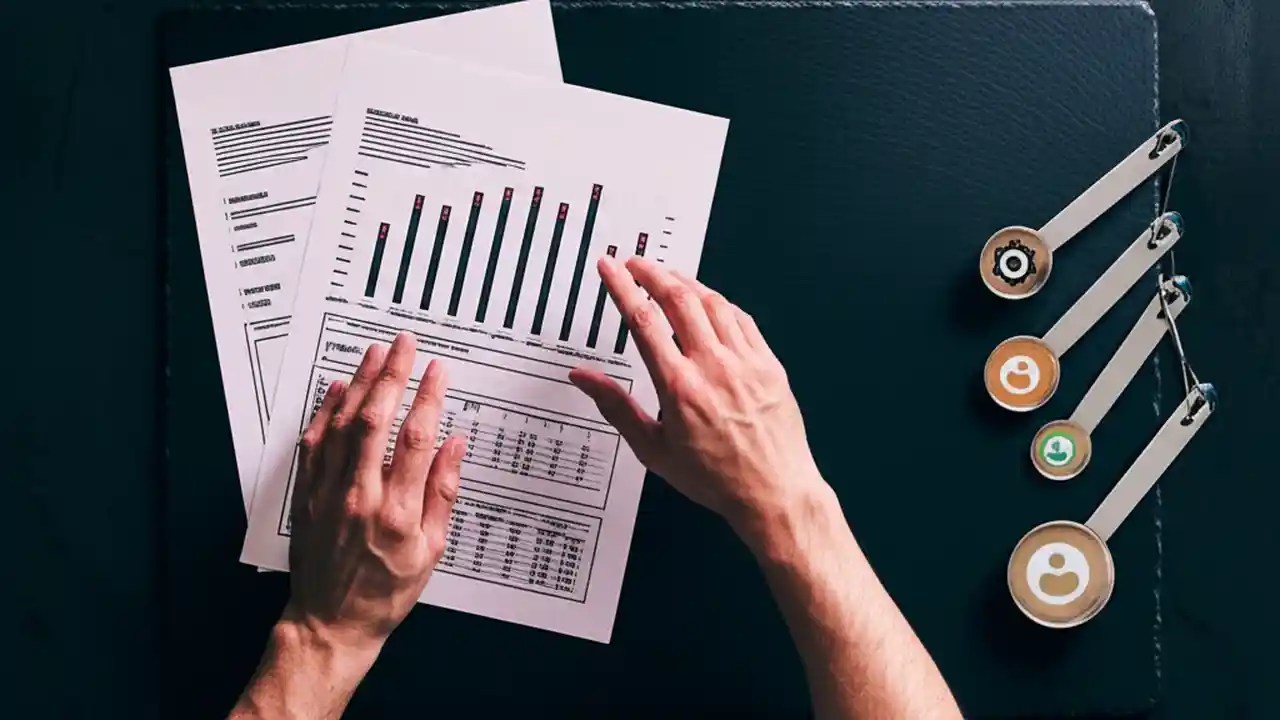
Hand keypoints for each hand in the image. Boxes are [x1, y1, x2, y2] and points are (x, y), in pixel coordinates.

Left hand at [284, 332, 464, 655]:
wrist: (331, 621)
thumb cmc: (385, 591)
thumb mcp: (431, 550)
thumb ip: (443, 493)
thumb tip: (454, 446)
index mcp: (397, 511)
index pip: (416, 439)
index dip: (429, 398)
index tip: (439, 371)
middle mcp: (360, 495)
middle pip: (376, 419)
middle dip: (393, 375)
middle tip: (405, 345)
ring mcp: (329, 492)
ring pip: (343, 423)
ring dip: (361, 383)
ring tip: (376, 353)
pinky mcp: (308, 494)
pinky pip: (315, 441)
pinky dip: (327, 410)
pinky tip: (339, 388)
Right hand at [569, 256, 826, 543]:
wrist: (774, 493)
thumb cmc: (715, 478)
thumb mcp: (653, 449)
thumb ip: (615, 406)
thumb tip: (582, 378)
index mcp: (680, 386)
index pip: (643, 320)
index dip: (622, 287)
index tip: (610, 268)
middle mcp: (714, 367)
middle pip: (679, 298)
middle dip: (653, 272)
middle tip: (636, 262)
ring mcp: (745, 362)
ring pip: (713, 302)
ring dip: (687, 282)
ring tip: (668, 276)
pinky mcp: (769, 365)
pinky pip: (743, 320)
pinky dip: (721, 303)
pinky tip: (710, 301)